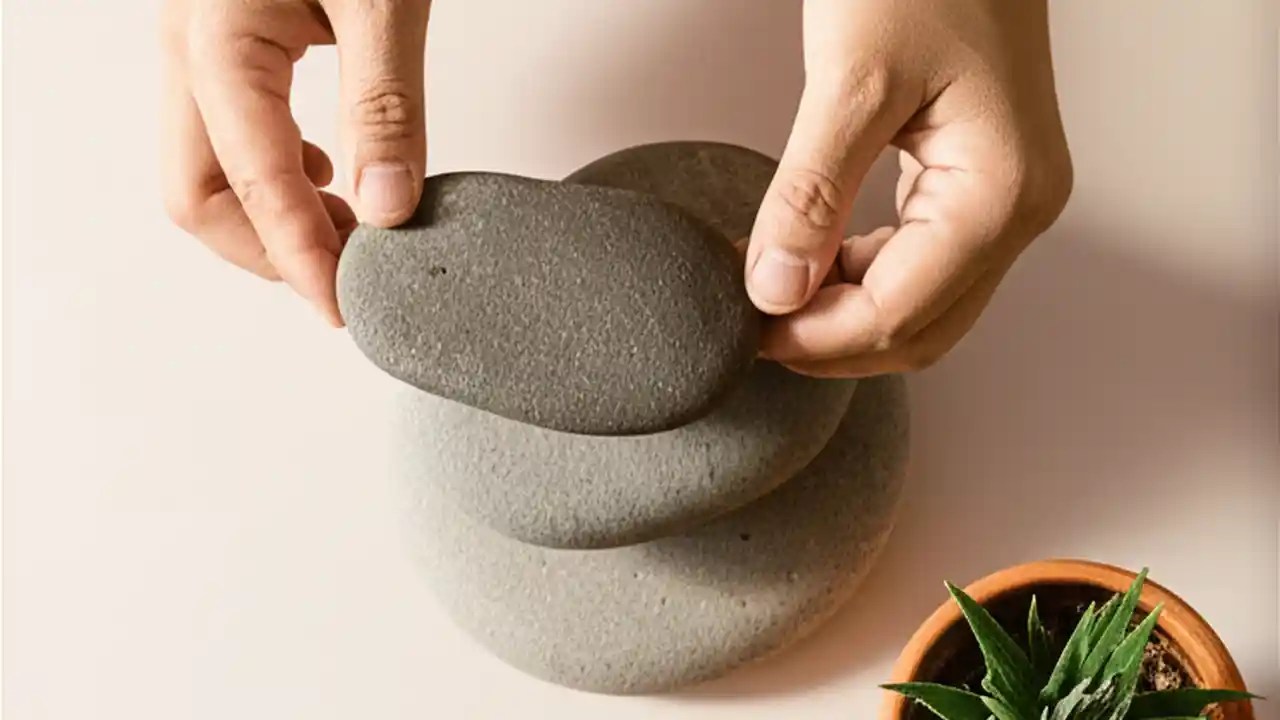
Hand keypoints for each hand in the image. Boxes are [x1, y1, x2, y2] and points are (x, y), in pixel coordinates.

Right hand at [161, 0, 430, 325]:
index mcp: (217, 41)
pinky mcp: (224, 45)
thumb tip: (387, 208)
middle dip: (270, 250)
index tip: (342, 305)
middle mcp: (189, 47)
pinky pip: (227, 137)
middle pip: (200, 194)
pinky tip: (327, 178)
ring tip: (351, 230)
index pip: (253, 183)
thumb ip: (385, 105)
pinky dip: (274, 178)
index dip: (299, 256)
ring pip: (207, 171)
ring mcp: (198, 47)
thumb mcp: (383, 4)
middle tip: (347, 277)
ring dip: (273, 217)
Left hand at [744, 0, 1072, 376]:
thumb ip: (811, 194)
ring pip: (924, 307)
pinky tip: (814, 262)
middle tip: (754, 327)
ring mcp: (1006, 199)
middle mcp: (1018, 209)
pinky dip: (863, 279)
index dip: (815, 338)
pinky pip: (924, 264)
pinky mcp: (982, 183)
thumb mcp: (851, 80)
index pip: (899, 313)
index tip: (747, 331)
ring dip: (847, 316)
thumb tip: (773, 288)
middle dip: (833, 341)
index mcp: (1000, 192)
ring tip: (775, 293)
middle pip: (921, 329)